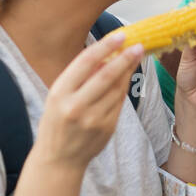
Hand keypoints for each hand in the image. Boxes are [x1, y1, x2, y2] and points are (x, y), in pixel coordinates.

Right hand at [33, 32, 143, 170]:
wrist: (60, 159)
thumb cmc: (57, 122)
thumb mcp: (57, 97)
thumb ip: (78, 77)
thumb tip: (105, 55)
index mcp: (60, 93)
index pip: (85, 62)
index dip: (105, 47)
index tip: (120, 36)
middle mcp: (76, 106)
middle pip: (106, 75)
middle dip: (125, 58)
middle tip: (139, 45)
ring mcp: (93, 119)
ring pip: (117, 88)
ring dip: (128, 70)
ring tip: (135, 56)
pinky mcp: (107, 128)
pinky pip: (120, 102)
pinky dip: (124, 87)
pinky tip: (127, 77)